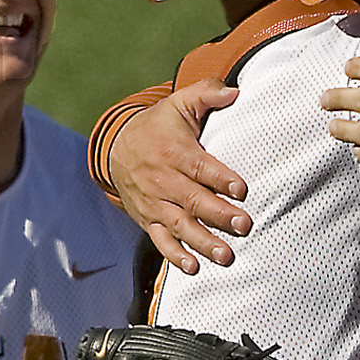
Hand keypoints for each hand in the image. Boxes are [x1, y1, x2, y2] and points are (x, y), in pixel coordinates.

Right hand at [109, 82, 250, 273]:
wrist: (115, 147)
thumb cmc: (159, 126)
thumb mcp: (179, 103)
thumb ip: (207, 93)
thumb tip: (236, 92)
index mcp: (173, 152)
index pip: (199, 166)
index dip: (220, 178)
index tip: (241, 190)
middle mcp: (162, 180)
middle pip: (193, 200)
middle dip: (219, 214)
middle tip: (244, 225)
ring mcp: (154, 202)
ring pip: (179, 225)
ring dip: (202, 241)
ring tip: (225, 255)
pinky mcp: (148, 219)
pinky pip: (161, 240)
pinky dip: (175, 255)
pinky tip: (193, 267)